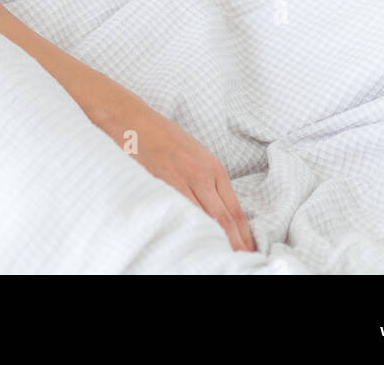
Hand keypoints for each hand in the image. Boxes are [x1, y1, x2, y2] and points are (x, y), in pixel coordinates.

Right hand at [89, 80, 256, 252]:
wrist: (135, 120)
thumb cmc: (163, 138)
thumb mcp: (195, 155)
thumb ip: (208, 181)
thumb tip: (220, 213)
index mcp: (214, 168)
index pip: (235, 210)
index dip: (244, 235)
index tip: (249, 252)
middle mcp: (203, 174)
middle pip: (226, 218)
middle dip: (236, 244)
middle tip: (244, 263)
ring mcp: (184, 179)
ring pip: (208, 219)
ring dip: (217, 242)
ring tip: (225, 261)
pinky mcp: (164, 184)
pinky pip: (182, 213)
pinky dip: (192, 231)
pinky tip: (195, 245)